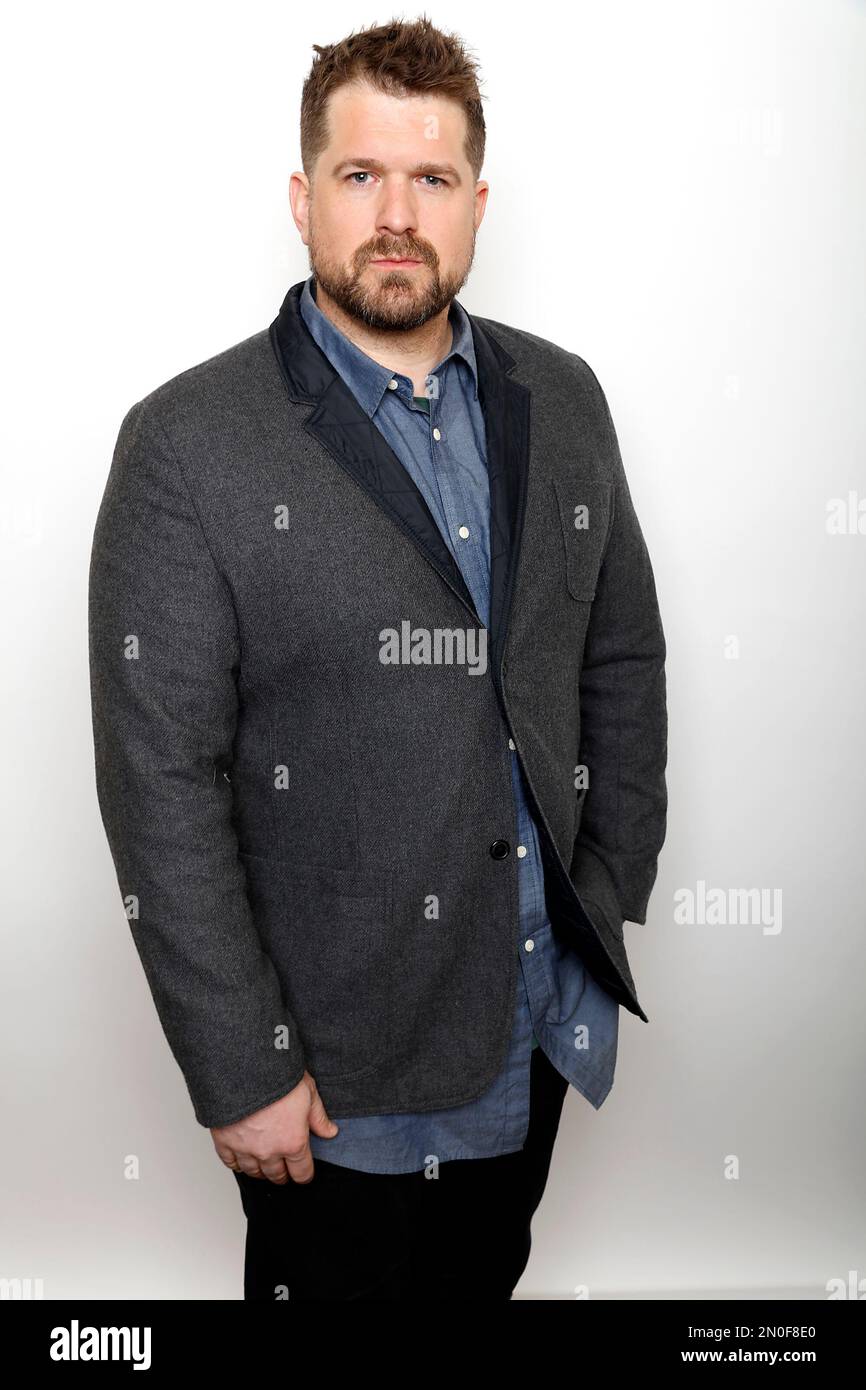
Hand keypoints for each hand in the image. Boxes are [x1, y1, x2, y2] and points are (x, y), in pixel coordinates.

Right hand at [210, 1071, 338, 1184]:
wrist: (245, 1068)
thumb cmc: (278, 1078)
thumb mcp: (309, 1093)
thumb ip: (319, 1117)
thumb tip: (330, 1132)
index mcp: (293, 1142)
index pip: (302, 1173)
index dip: (305, 1175)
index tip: (304, 1172)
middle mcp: (269, 1151)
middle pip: (277, 1176)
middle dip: (283, 1174)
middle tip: (284, 1168)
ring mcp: (245, 1149)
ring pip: (254, 1172)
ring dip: (261, 1170)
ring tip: (265, 1164)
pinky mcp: (225, 1142)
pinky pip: (231, 1163)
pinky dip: (237, 1164)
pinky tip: (242, 1159)